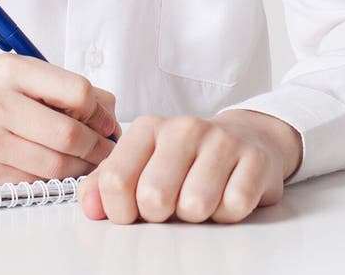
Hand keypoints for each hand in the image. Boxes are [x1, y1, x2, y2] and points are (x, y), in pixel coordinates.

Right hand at [0, 52, 121, 183]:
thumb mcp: (26, 74)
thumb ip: (69, 89)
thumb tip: (110, 117)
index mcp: (14, 70)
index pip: (76, 91)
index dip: (99, 112)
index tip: (106, 122)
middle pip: (68, 133)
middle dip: (96, 146)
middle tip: (107, 150)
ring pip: (55, 164)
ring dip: (82, 167)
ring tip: (90, 161)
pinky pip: (36, 181)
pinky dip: (57, 178)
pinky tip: (62, 169)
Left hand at [76, 110, 301, 224]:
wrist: (246, 138)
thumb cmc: (187, 158)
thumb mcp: (143, 162)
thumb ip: (108, 182)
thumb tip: (89, 205)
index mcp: (149, 128)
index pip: (116, 181)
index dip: (121, 211)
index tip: (132, 211)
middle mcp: (184, 128)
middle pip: (154, 197)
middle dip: (161, 215)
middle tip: (172, 205)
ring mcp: (222, 140)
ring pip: (195, 206)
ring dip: (197, 215)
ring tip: (200, 196)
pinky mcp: (255, 159)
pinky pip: (233, 207)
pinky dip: (228, 213)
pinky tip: (226, 194)